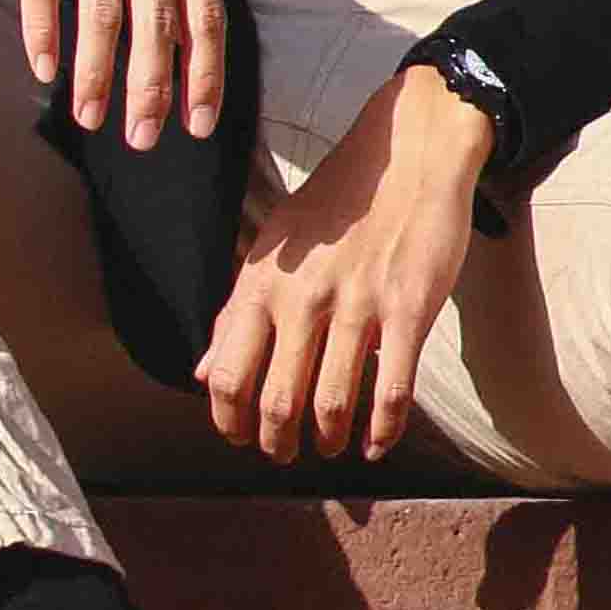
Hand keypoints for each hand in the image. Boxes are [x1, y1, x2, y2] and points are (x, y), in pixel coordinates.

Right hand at [0, 0, 225, 148]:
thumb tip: (186, 31)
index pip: (204, 8)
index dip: (204, 72)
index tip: (199, 124)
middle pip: (157, 19)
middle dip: (153, 88)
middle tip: (143, 140)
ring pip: (102, 8)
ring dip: (98, 72)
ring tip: (91, 119)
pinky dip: (43, 29)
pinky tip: (42, 68)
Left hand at [198, 64, 491, 460]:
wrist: (406, 155)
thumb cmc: (336, 205)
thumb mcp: (271, 250)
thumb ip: (235, 314)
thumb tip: (202, 375)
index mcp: (261, 283)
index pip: (227, 375)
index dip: (230, 422)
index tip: (243, 439)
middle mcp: (302, 297)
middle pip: (276, 402)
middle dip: (278, 443)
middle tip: (287, 454)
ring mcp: (356, 304)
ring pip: (332, 405)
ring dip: (329, 440)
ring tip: (332, 447)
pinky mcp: (408, 309)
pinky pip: (391, 392)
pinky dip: (382, 432)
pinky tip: (378, 444)